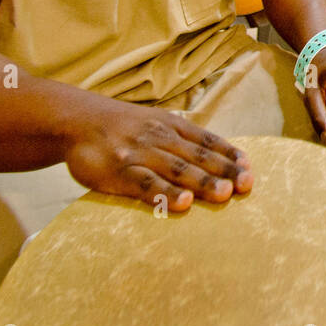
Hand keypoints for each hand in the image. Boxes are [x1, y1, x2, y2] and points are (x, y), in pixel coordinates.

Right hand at [65, 100, 252, 212]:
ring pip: (176, 169)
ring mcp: (139, 155)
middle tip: (246, 185)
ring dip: (202, 183)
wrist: (76, 121)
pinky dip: (165, 194)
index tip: (249, 169)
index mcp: (171, 125)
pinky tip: (183, 204)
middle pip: (197, 156)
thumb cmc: (123, 126)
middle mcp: (159, 137)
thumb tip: (219, 155)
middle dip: (223, 171)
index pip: (207, 140)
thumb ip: (183, 137)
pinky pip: (146, 185)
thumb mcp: (155, 121)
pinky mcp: (119, 173)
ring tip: (224, 195)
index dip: (229, 155)